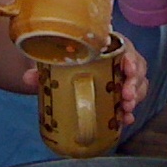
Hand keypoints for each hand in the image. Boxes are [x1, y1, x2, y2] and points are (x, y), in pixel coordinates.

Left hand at [15, 37, 151, 126]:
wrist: (59, 75)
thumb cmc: (62, 63)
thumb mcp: (52, 64)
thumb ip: (40, 70)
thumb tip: (28, 78)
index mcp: (105, 46)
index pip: (125, 47)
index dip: (131, 57)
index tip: (128, 68)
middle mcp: (117, 60)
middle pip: (137, 67)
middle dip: (134, 82)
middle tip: (126, 96)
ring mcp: (120, 78)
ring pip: (138, 84)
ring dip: (135, 97)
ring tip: (126, 109)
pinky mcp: (119, 94)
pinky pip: (132, 101)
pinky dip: (129, 111)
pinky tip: (125, 119)